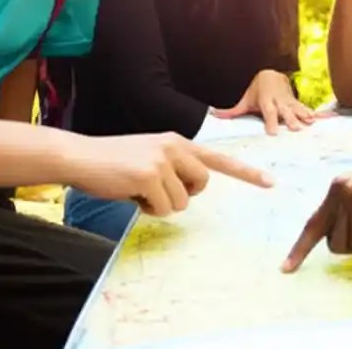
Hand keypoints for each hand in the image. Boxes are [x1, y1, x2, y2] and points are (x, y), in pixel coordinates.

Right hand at [63, 132, 271, 216]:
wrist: (80, 156)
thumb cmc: (114, 163)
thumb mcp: (150, 157)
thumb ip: (174, 168)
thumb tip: (191, 190)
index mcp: (177, 141)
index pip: (218, 159)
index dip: (246, 172)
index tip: (270, 183)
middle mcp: (174, 146)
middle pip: (202, 185)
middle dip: (183, 194)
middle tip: (154, 189)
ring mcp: (163, 160)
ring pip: (183, 201)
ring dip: (161, 204)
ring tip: (137, 189)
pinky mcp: (149, 176)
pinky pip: (164, 208)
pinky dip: (148, 210)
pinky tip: (130, 194)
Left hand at [212, 70, 316, 134]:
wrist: (271, 75)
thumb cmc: (257, 92)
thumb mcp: (245, 100)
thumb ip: (232, 111)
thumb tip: (214, 115)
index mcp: (266, 102)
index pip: (268, 112)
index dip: (270, 121)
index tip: (272, 133)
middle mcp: (279, 102)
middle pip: (285, 111)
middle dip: (291, 120)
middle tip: (297, 129)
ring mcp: (289, 101)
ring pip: (297, 108)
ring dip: (304, 115)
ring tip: (310, 122)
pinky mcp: (296, 102)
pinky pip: (305, 107)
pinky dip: (312, 113)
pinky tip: (319, 119)